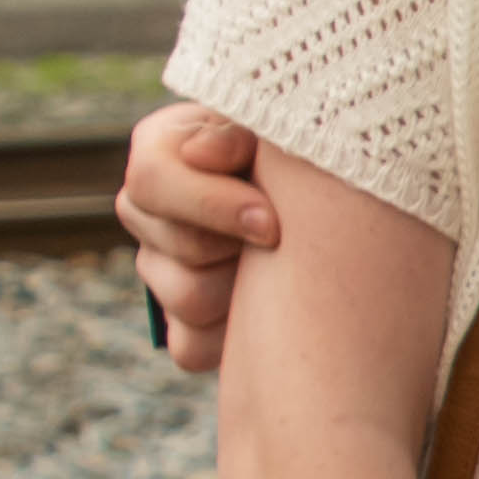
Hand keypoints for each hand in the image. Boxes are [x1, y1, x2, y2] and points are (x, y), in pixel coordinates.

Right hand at [121, 104, 284, 373]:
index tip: (272, 221)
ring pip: (188, 300)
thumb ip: (239, 133)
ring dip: (248, 290)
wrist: (332, 203)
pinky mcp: (180, 324)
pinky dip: (237, 336)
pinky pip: (192, 346)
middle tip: (286, 240)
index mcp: (159, 153)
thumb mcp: (275, 131)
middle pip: (177, 247)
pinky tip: (271, 307)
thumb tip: (202, 152)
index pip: (152, 180)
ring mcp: (158, 269)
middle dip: (242, 248)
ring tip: (284, 267)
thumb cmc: (305, 157)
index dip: (213, 204)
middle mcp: (146, 210)